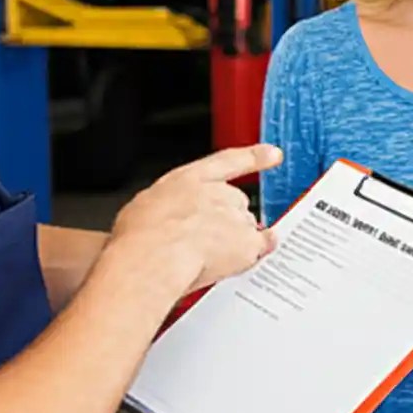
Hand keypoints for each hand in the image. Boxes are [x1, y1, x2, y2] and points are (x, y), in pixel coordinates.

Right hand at [108, 144, 283, 294]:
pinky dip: (257, 252)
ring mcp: (235, 217)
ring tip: (204, 259)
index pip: (229, 162)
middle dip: (226, 219)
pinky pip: (261, 246)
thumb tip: (165, 219)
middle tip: (202, 240)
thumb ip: (165, 207)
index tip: (272, 153)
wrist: (151, 258)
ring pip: (245, 227)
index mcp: (189, 179)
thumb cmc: (140, 237)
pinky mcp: (246, 243)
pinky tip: (242, 259)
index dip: (254, 157)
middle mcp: (217, 193)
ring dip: (233, 241)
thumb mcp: (144, 208)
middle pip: (237, 201)